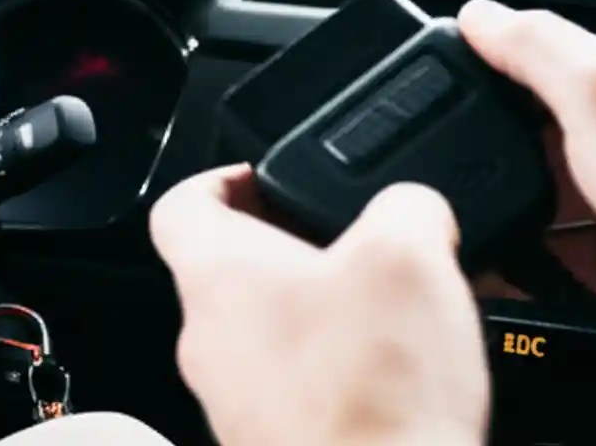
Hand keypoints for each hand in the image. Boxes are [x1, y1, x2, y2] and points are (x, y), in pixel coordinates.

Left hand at [151, 165, 487, 445]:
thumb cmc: (370, 396)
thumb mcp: (410, 256)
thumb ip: (407, 207)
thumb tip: (413, 210)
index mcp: (219, 275)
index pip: (182, 204)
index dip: (222, 177)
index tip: (264, 177)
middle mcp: (211, 340)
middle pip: (233, 272)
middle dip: (296, 251)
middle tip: (355, 245)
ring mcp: (236, 401)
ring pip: (269, 333)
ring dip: (323, 313)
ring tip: (391, 310)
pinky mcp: (272, 443)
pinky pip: (297, 388)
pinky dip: (341, 372)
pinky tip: (400, 374)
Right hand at [460, 0, 595, 384]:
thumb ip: (538, 48)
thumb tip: (478, 13)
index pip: (531, 56)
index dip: (480, 72)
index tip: (435, 96)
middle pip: (519, 134)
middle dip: (480, 152)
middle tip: (448, 168)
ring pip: (527, 199)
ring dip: (497, 210)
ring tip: (469, 219)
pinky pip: (543, 259)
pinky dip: (516, 265)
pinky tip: (500, 266)